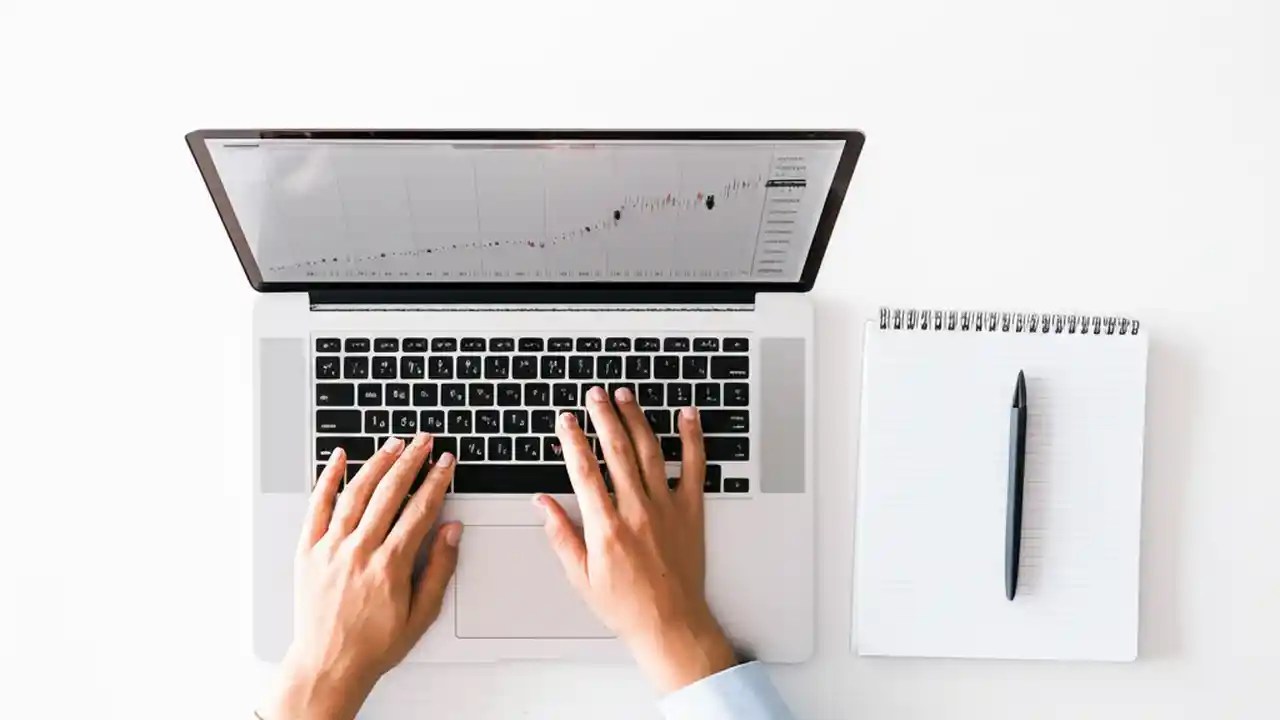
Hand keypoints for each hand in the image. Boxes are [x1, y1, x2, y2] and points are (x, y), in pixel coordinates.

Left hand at [261, 434, 460, 719]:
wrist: (328, 664)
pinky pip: (317, 506)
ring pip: (356, 492)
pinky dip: (327, 479)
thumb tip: (451, 531)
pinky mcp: (307, 551)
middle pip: (390, 492)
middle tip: (424, 442)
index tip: (446, 463)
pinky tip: (338, 458)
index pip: (420, 510)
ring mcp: (330, 548)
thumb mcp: (421, 614)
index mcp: (390, 565)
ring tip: (393, 444)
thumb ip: (439, 568)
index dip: (436, 481)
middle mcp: (359, 551)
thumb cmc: (374, 644)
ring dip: (377, 463)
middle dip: (411, 461)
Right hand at [536, 386, 736, 692]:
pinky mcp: (691, 510)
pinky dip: (692, 438)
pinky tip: (687, 416)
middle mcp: (636, 510)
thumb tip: (542, 503)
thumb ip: (561, 535)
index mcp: (606, 527)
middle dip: (603, 417)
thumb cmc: (626, 605)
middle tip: (594, 395)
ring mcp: (666, 507)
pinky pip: (694, 466)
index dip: (573, 440)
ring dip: (636, 419)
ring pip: (650, 451)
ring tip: (625, 396)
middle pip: (617, 450)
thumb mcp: (581, 575)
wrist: (670, 623)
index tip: (566, 420)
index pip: (584, 471)